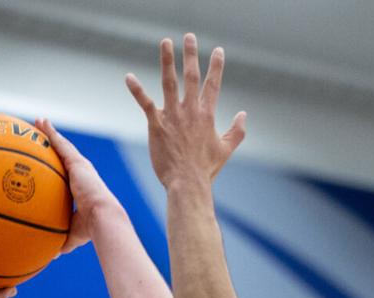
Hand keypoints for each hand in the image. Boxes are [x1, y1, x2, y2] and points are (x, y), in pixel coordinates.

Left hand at [35, 118, 120, 251]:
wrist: (103, 218)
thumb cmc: (92, 230)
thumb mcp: (73, 236)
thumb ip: (61, 241)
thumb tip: (51, 255)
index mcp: (83, 189)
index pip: (69, 177)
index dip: (60, 170)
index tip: (52, 166)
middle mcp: (82, 175)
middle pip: (65, 156)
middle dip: (54, 146)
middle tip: (41, 138)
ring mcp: (80, 166)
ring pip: (62, 146)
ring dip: (50, 134)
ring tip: (38, 123)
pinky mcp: (77, 162)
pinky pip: (60, 143)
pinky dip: (49, 133)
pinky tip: (39, 123)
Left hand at [126, 33, 246, 188]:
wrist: (188, 184)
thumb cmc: (206, 170)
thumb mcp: (226, 150)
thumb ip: (237, 131)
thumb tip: (244, 115)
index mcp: (207, 116)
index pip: (213, 85)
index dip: (216, 67)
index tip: (218, 51)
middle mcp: (190, 111)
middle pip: (191, 77)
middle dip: (191, 55)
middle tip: (189, 37)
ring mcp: (173, 117)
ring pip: (169, 82)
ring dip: (167, 61)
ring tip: (166, 42)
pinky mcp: (157, 125)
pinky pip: (146, 104)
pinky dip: (137, 90)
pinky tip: (129, 77)